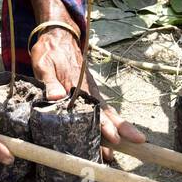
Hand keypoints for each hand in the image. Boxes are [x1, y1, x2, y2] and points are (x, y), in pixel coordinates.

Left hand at [30, 25, 146, 161]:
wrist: (57, 37)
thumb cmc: (49, 52)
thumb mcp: (44, 64)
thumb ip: (50, 82)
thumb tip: (57, 98)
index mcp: (79, 85)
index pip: (95, 108)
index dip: (105, 124)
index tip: (115, 137)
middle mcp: (89, 89)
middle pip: (107, 111)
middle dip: (121, 128)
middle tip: (137, 142)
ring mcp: (91, 90)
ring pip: (107, 110)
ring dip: (118, 126)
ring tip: (129, 145)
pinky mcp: (89, 91)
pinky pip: (102, 107)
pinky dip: (109, 120)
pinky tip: (113, 134)